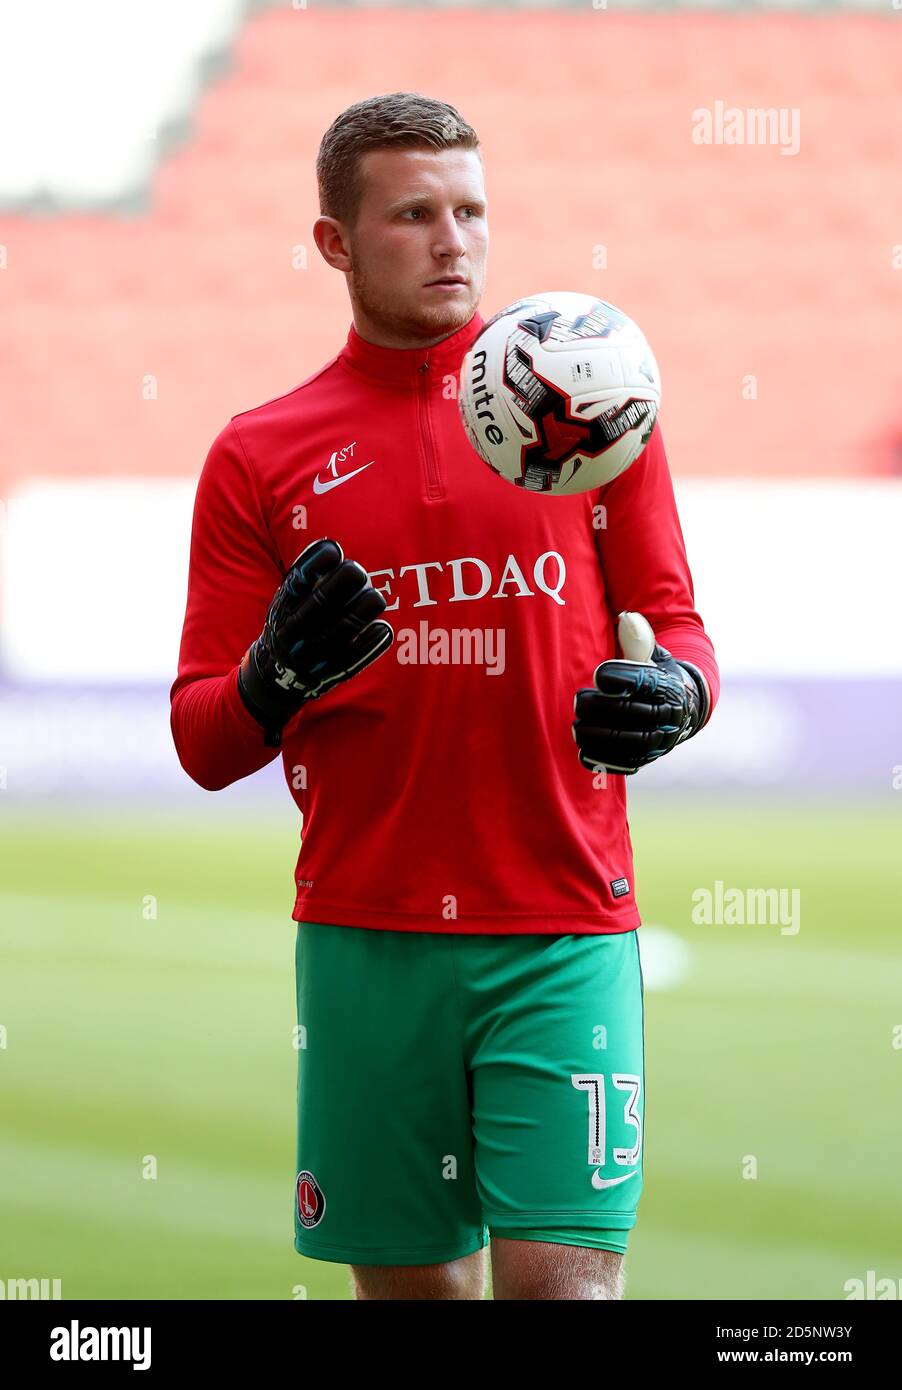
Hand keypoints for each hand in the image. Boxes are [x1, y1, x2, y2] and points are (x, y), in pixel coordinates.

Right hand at [238, 538, 392, 745]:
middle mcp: (295, 629)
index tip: (334, 550)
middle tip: (358, 572)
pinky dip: (372, 642)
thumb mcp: (286, 602)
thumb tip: (333, 549)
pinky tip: (383, 629)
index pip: (298, 580)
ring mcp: (312, 651)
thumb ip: (305, 578)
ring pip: (344, 626)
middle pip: (323, 601)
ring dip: (364, 608)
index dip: (316, 561)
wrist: (276, 676)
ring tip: (375, 597)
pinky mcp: (331, 671)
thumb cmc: (290, 624)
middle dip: (346, 581)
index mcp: (283, 608)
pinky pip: (355, 656)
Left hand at [572, 612, 709, 774]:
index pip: (642, 682)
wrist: (682, 708)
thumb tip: (626, 617)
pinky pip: (624, 763)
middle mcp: (668, 717)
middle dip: (599, 708)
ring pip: (626, 741)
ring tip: (576, 727)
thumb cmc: (657, 676)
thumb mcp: (654, 655)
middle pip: (629, 713)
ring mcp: (659, 741)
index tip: (598, 675)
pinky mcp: (648, 759)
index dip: (618, 678)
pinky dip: (602, 759)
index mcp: (669, 687)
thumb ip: (638, 638)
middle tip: (580, 701)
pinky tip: (583, 750)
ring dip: (596, 735)